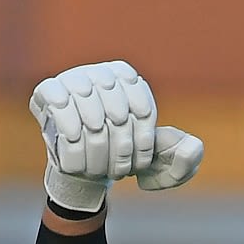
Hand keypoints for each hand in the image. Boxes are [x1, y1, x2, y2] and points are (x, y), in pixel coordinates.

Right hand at [30, 60, 203, 211]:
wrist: (87, 168)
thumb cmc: (125, 163)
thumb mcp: (164, 169)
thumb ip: (187, 162)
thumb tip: (194, 146)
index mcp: (133, 82)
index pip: (142, 108)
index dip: (142, 141)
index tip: (140, 162)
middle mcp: (103, 73)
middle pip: (116, 110)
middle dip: (119, 147)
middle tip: (119, 170)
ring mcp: (74, 78)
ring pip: (88, 110)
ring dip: (95, 145)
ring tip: (98, 167)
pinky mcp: (49, 89)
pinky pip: (59, 103)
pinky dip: (69, 128)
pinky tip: (75, 144)